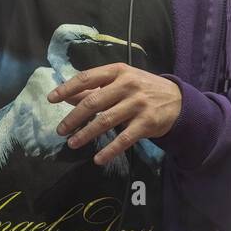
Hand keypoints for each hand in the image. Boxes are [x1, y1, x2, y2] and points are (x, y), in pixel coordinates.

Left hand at [47, 63, 182, 166]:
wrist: (178, 100)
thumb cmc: (143, 89)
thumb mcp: (121, 81)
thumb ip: (95, 88)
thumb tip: (67, 96)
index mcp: (118, 71)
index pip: (87, 78)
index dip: (67, 88)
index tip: (51, 99)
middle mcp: (128, 85)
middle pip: (93, 101)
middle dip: (73, 117)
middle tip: (60, 130)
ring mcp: (138, 104)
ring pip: (105, 121)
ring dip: (86, 134)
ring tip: (72, 143)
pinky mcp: (147, 123)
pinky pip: (124, 139)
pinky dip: (109, 151)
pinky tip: (98, 159)